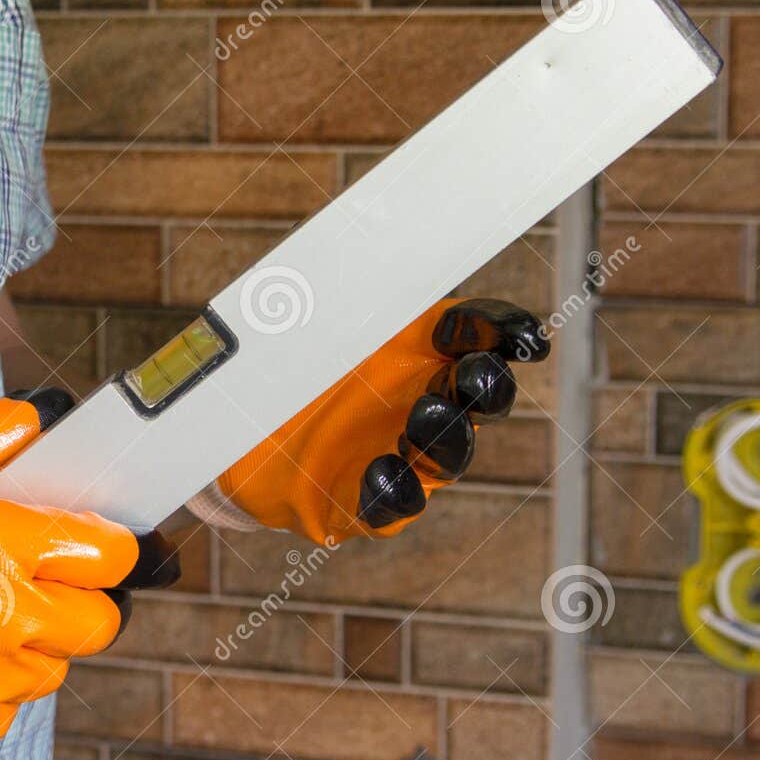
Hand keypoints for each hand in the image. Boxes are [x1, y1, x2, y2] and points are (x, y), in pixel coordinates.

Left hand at [188, 299, 548, 544]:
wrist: (238, 438)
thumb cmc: (285, 368)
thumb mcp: (305, 323)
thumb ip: (337, 298)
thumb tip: (359, 255)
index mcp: (420, 350)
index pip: (473, 333)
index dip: (500, 331)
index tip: (522, 337)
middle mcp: (425, 401)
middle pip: (476, 394)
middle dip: (484, 384)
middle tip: (475, 372)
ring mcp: (403, 456)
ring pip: (447, 452)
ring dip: (444, 435)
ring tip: (425, 415)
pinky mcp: (369, 504)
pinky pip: (392, 503)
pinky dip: (392, 490)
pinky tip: (383, 472)